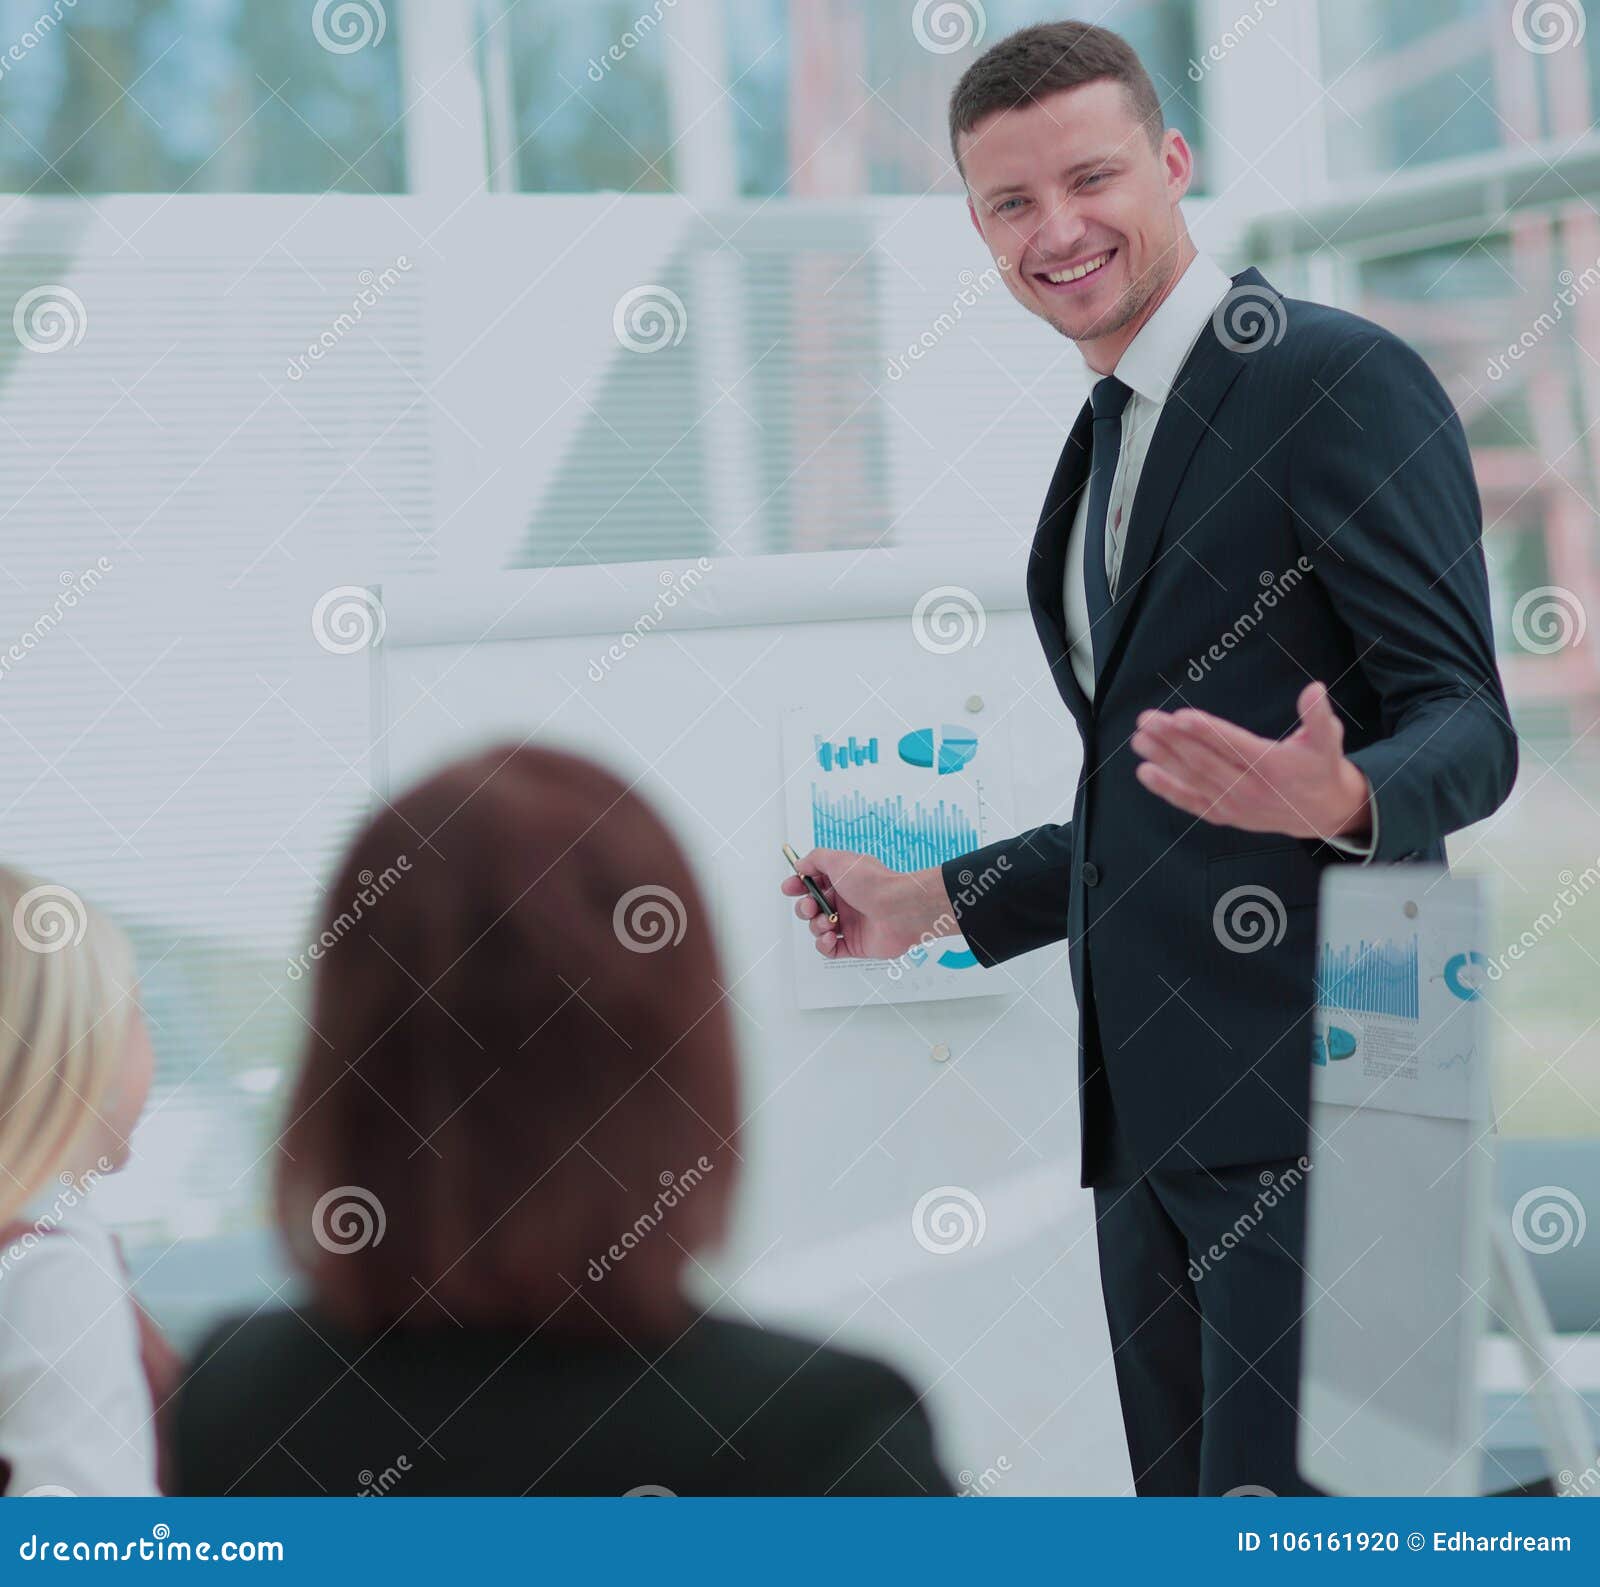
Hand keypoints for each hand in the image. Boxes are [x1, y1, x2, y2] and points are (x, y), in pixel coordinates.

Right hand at [780, 849, 947, 959]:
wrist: (901, 910)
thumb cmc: (875, 884)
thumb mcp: (840, 860)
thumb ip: (815, 859)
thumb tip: (800, 865)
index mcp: (842, 881)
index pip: (813, 883)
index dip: (798, 886)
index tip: (790, 887)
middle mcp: (846, 902)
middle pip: (811, 908)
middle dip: (805, 908)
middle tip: (811, 907)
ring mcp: (850, 924)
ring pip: (818, 928)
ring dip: (816, 926)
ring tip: (829, 923)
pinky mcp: (855, 944)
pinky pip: (830, 950)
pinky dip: (824, 945)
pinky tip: (830, 938)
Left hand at [1130, 681, 1371, 841]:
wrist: (1322, 813)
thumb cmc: (1319, 768)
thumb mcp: (1328, 741)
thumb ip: (1319, 716)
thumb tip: (1314, 689)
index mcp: (1272, 766)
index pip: (1233, 746)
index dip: (1206, 731)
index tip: (1181, 717)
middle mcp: (1249, 788)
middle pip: (1204, 760)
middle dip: (1172, 739)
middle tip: (1147, 719)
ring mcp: (1233, 804)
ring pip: (1192, 779)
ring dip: (1162, 758)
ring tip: (1139, 738)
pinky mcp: (1223, 814)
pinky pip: (1190, 802)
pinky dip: (1167, 789)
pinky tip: (1145, 772)